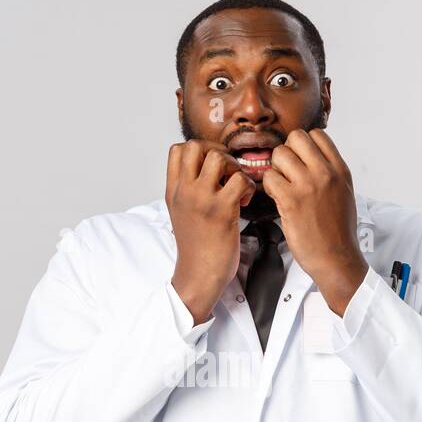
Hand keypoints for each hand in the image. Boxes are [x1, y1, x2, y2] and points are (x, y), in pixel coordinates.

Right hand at [165, 140, 255, 325]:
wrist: (198, 276)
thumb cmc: (196, 247)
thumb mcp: (180, 213)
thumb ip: (187, 191)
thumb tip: (202, 171)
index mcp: (173, 191)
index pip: (178, 150)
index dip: (200, 150)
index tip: (212, 166)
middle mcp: (185, 192)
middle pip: (197, 146)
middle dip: (218, 152)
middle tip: (227, 172)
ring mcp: (202, 200)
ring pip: (219, 157)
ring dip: (234, 167)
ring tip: (236, 186)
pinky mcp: (222, 211)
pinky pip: (240, 180)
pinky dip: (248, 187)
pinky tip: (244, 201)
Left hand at [261, 129, 368, 315]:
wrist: (336, 258)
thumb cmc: (338, 232)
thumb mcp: (344, 194)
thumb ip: (330, 174)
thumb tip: (313, 159)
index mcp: (340, 170)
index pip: (317, 135)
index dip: (303, 145)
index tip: (299, 161)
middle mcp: (325, 173)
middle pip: (296, 138)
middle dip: (286, 152)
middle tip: (286, 172)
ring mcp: (308, 185)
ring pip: (279, 154)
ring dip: (275, 168)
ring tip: (280, 186)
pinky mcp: (291, 200)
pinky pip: (269, 177)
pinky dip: (268, 187)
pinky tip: (276, 198)